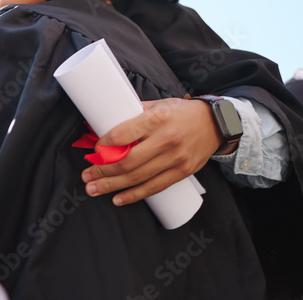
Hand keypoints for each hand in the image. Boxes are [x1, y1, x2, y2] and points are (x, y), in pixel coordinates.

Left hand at [80, 98, 223, 204]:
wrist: (216, 124)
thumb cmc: (181, 112)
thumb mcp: (158, 105)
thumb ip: (134, 114)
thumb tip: (105, 122)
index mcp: (157, 118)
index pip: (124, 135)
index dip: (105, 145)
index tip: (94, 150)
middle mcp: (166, 140)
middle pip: (128, 161)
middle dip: (102, 171)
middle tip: (86, 176)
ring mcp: (175, 158)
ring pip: (138, 177)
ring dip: (112, 186)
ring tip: (93, 189)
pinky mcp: (182, 172)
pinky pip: (155, 188)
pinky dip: (134, 195)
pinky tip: (117, 198)